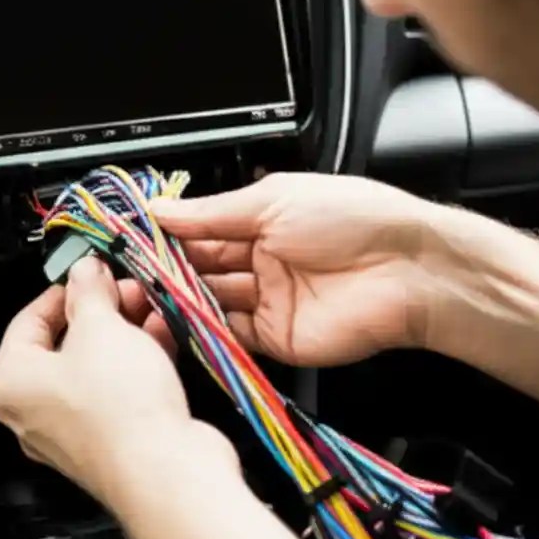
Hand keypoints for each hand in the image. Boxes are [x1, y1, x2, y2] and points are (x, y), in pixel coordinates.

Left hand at [0, 257, 236, 508]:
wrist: (166, 472)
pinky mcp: (114, 443)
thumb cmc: (120, 409)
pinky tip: (164, 340)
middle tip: (127, 288)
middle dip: (100, 311)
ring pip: (96, 368)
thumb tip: (84, 273)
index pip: (26, 322)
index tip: (90, 272)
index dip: (62, 290)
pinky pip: (121, 392)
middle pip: (64, 346)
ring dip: (125, 334)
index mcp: (14, 385)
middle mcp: (37, 414)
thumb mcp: (102, 328)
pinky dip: (139, 364)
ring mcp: (76, 433)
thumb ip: (89, 293)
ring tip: (152, 309)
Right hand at [152, 172, 448, 366]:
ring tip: (146, 300)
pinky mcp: (276, 339)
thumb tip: (162, 209)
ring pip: (208, 304)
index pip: (201, 230)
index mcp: (261, 220)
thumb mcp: (274, 199)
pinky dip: (203, 332)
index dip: (167, 236)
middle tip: (130, 275)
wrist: (408, 271)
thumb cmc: (355, 219)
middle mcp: (261, 261)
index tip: (132, 240)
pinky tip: (179, 323)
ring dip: (178, 302)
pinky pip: (229, 337)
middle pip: (200, 269)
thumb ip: (212, 212)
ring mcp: (268, 302)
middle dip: (165, 272)